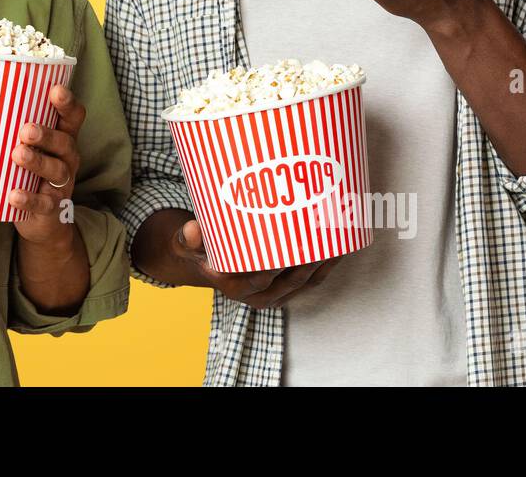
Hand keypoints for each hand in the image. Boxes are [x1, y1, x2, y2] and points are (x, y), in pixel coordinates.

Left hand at [8, 85, 82, 247]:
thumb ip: (13, 128)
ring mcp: (61, 185)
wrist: (43, 221)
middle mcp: (67, 159)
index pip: (73, 117)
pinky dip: (29, 199)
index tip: (56, 90)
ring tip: (18, 154)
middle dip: (47, 134)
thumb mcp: (28, 148)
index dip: (67, 103)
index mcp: (62, 139)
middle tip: (25, 130)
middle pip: (65, 143)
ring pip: (56, 171)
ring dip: (37, 162)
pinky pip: (44, 203)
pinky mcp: (51, 208)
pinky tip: (14, 195)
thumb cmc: (29, 173)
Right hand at [173, 217, 333, 308]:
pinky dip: (327, 265)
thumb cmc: (197, 250)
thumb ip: (188, 238)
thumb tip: (192, 229)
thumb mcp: (185, 245)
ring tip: (340, 234)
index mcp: (233, 286)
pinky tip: (340, 245)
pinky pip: (311, 280)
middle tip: (326, 229)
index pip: (263, 276)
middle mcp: (257, 295)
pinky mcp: (286, 289)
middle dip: (312, 257)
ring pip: (306, 281)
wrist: (205, 264)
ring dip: (325, 261)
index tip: (295, 239)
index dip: (281, 262)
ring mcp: (275, 294)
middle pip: (292, 278)